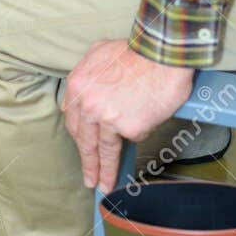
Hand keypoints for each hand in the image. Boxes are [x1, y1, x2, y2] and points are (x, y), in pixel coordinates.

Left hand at [61, 39, 194, 192]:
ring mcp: (107, 118)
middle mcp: (87, 105)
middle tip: (89, 179)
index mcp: (77, 87)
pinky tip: (144, 126)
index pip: (74, 121)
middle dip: (88, 163)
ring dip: (104, 170)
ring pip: (104, 150)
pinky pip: (133, 137)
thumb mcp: (97, 53)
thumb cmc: (135, 50)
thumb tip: (78, 95)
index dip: (80, 138)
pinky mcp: (129, 127)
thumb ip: (84, 76)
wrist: (161, 51)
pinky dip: (139, 133)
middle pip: (85, 141)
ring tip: (105, 185)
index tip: (84, 149)